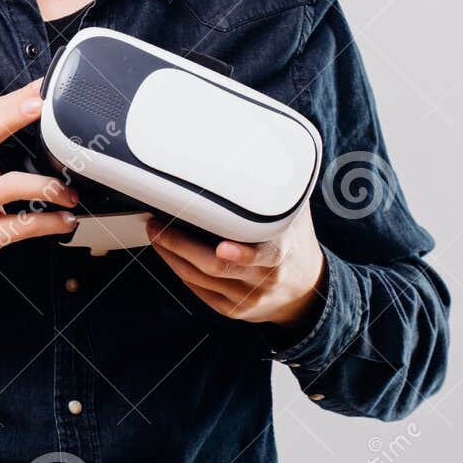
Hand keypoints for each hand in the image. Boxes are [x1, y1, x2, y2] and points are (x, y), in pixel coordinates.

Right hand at [0, 78, 78, 308]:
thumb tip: (21, 142)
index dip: (13, 99)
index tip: (40, 86)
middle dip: (15, 117)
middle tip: (45, 107)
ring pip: (12, 186)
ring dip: (49, 187)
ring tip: (70, 193)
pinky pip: (20, 227)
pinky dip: (49, 223)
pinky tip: (64, 221)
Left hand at [144, 204, 325, 330]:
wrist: (306, 290)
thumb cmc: (294, 244)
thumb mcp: (295, 217)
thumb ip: (279, 193)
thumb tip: (260, 152)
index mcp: (281, 254)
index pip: (262, 255)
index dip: (241, 253)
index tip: (222, 246)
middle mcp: (264, 279)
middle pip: (217, 267)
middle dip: (181, 245)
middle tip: (158, 223)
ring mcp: (247, 298)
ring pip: (200, 279)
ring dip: (172, 256)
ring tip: (156, 233)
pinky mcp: (232, 309)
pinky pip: (199, 291)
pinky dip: (180, 271)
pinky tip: (168, 253)